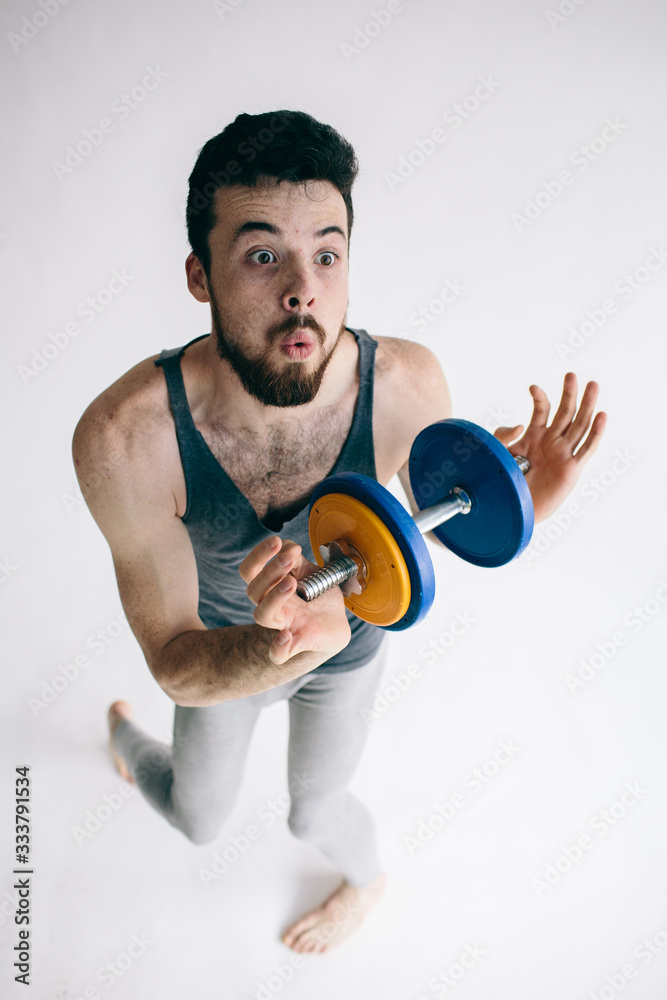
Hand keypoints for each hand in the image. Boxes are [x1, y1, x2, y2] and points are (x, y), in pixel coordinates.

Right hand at [239, 536, 351, 665]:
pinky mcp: (298, 643)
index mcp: (271, 587)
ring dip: (274, 596)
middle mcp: (272, 606)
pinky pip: (278, 654)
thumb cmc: (319, 596)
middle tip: (289, 557)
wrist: (336, 624)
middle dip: (270, 570)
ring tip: (292, 583)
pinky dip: (278, 648)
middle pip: (253, 591)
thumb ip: (298, 560)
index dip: (258, 555)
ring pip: (262, 615)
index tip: (276, 540)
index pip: (250, 572)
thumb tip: (289, 547)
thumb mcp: (311, 571)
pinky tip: (284, 637)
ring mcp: (283, 625)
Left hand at [493, 372, 606, 522]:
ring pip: (579, 424)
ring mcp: (563, 453)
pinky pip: (587, 448)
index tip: (532, 388)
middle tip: (571, 374)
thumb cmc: (505, 482)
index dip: (539, 398)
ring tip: (593, 384)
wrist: (513, 508)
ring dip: (587, 405)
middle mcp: (551, 441)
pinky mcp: (572, 469)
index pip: (542, 410)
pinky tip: (602, 415)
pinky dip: (595, 432)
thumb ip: (503, 435)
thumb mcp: (497, 453)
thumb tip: (521, 424)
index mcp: (534, 436)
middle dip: (569, 393)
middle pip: (565, 412)